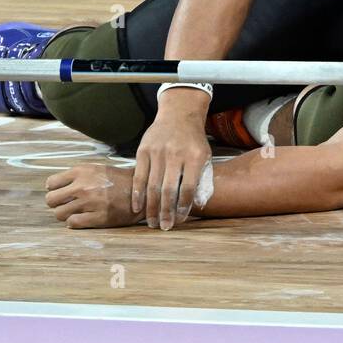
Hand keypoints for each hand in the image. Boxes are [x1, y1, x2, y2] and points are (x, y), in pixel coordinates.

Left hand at [45, 164, 140, 228]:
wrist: (141, 192)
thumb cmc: (118, 180)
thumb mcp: (97, 169)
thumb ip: (77, 176)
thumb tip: (53, 186)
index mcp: (82, 171)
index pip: (51, 183)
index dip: (54, 189)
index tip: (62, 193)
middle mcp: (83, 186)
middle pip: (51, 200)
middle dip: (57, 203)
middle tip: (66, 204)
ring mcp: (90, 203)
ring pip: (59, 214)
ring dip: (65, 214)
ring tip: (75, 212)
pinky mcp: (98, 217)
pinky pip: (72, 223)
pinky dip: (74, 222)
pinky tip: (82, 218)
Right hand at [132, 89, 214, 230]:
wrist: (179, 115)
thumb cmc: (194, 141)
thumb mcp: (205, 156)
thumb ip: (202, 179)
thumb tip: (198, 205)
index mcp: (195, 157)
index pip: (188, 188)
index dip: (184, 207)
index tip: (180, 220)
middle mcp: (176, 154)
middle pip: (168, 189)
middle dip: (166, 212)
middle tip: (164, 227)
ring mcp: (158, 152)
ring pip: (152, 185)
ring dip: (151, 207)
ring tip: (151, 223)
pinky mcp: (143, 150)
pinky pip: (138, 176)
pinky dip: (137, 193)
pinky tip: (137, 207)